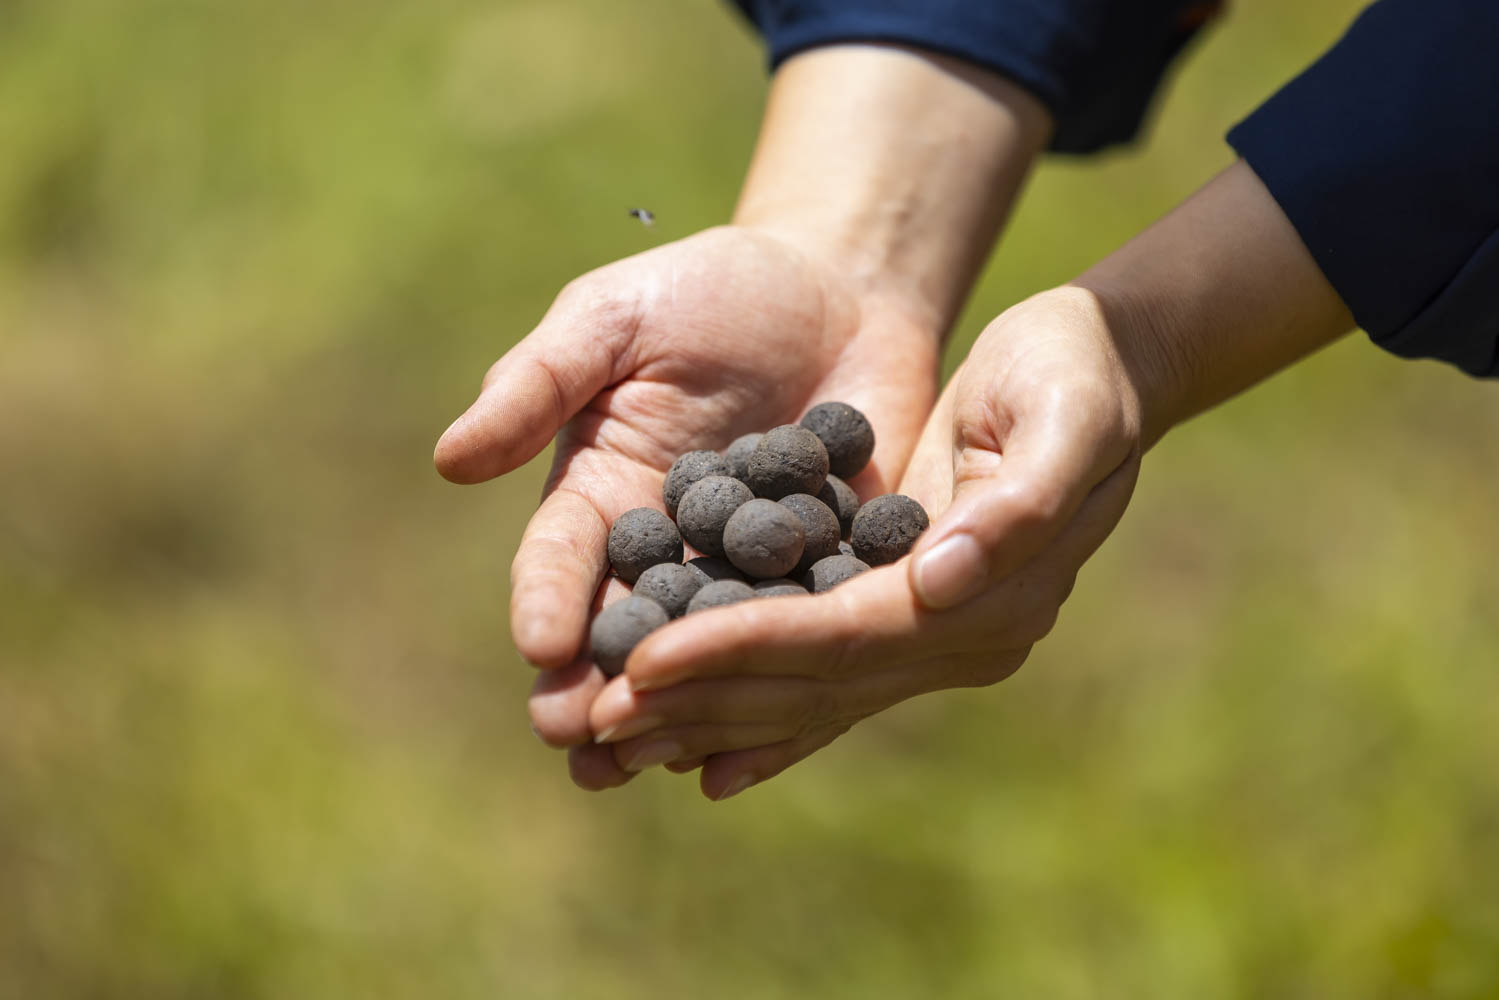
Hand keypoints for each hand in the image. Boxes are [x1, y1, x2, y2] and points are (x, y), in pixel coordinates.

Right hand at [433, 44, 1053, 790]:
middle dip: (603, 685)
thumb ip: (539, 384)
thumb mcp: (612, 320)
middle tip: (582, 740)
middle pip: (628, 629)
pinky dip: (794, 674)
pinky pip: (810, 629)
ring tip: (667, 758)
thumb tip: (449, 462)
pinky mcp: (835, 574)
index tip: (537, 647)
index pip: (563, 559)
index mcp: (604, 494)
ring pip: (712, 651)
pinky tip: (784, 718)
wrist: (837, 288)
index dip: (547, 601)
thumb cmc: (707, 291)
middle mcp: (670, 548)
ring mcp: (750, 571)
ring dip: (689, 705)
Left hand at [587, 286, 1144, 797]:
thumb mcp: (1065, 414)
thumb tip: (933, 584)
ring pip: (800, 692)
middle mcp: (957, 639)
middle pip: (809, 683)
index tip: (644, 662)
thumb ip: (1016, 505)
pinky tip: (686, 743)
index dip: (741, 649)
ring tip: (606, 736)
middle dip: (698, 699)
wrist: (1091, 372)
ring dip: (703, 713)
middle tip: (591, 723)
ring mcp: (927, 636)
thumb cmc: (1077, 372)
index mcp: (992, 596)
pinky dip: (750, 707)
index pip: (845, 637)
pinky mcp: (897, 611)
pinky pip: (816, 673)